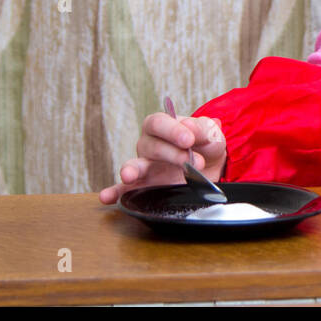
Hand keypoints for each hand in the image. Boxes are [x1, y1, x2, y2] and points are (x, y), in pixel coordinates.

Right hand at [97, 112, 227, 204]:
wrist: (213, 167)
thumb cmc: (206, 144)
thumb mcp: (210, 133)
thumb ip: (202, 128)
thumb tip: (188, 125)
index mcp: (162, 126)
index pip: (158, 122)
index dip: (171, 130)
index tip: (189, 139)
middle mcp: (148, 145)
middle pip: (150, 146)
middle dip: (172, 154)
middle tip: (194, 161)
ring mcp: (145, 167)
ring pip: (133, 166)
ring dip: (130, 170)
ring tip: (129, 176)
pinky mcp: (146, 187)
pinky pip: (125, 190)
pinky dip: (115, 193)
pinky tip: (106, 197)